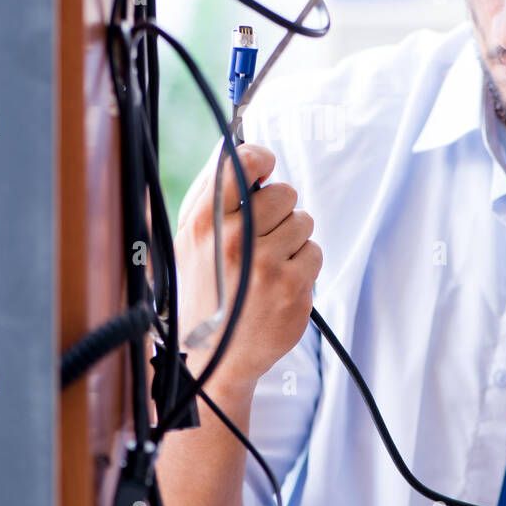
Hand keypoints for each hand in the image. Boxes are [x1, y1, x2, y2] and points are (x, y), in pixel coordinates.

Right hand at [174, 143, 322, 393]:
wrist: (214, 357)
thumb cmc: (204, 289)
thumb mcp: (190, 240)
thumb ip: (211, 194)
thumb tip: (235, 148)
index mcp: (204, 222)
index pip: (242, 163)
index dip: (260, 159)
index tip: (263, 168)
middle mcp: (235, 241)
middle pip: (283, 192)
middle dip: (279, 208)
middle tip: (262, 233)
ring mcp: (266, 266)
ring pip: (303, 221)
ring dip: (292, 238)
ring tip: (268, 262)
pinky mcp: (293, 289)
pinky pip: (314, 251)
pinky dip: (303, 264)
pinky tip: (280, 282)